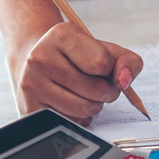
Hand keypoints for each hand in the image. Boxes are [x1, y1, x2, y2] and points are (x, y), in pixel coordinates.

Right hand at [13, 22, 143, 124]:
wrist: (38, 58)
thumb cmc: (79, 56)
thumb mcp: (106, 50)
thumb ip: (128, 62)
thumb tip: (124, 82)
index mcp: (61, 35)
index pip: (101, 63)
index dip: (110, 69)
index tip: (102, 67)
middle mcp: (41, 57)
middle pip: (95, 90)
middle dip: (107, 92)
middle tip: (100, 86)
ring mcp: (32, 84)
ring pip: (84, 109)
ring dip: (95, 106)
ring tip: (87, 95)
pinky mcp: (30, 107)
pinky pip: (71, 123)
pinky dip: (80, 118)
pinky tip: (72, 104)